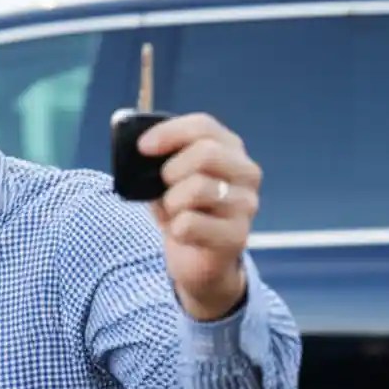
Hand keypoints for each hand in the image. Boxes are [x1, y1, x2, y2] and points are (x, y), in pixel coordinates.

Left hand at [139, 113, 260, 320]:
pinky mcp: (236, 236)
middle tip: (165, 188)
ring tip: (176, 213)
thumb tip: (141, 145)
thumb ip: (160, 160)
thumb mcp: (169, 180)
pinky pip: (189, 223)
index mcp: (231, 150)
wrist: (199, 261)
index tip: (143, 147)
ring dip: (172, 203)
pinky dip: (175, 229)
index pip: (204, 126)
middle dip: (171, 171)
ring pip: (197, 188)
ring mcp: (246, 205)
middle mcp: (247, 173)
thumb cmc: (183, 212)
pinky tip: (183, 234)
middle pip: (206, 153)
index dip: (169, 132)